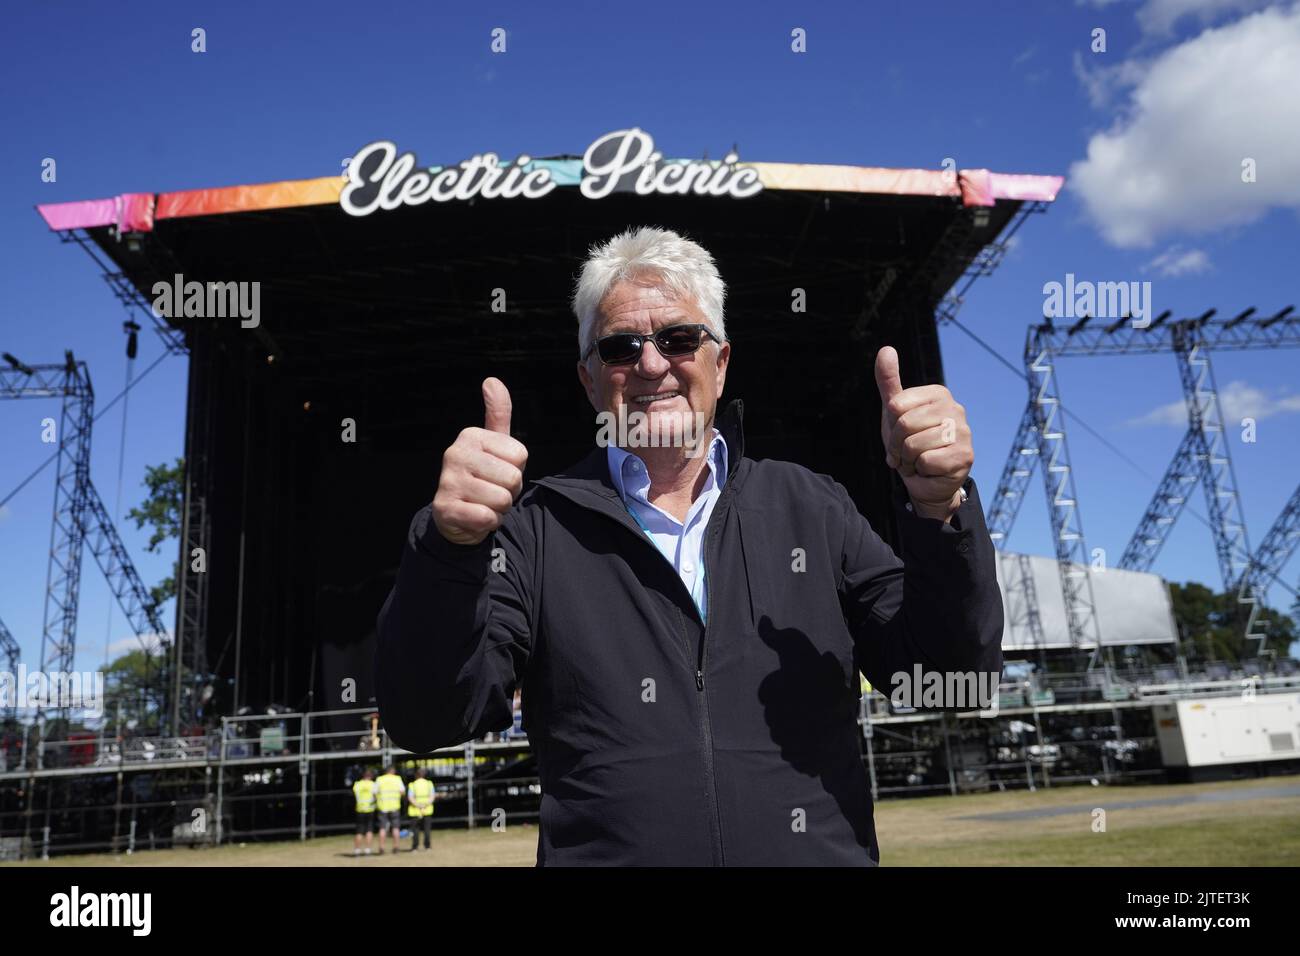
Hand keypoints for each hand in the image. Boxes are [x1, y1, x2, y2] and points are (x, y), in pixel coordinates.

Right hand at [432, 377, 528, 544]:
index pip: (521, 456)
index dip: (516, 469)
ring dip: (499, 508)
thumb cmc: (483, 477)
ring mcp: (447, 481)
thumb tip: (491, 380)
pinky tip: (475, 517)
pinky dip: (488, 523)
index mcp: (470, 436)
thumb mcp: (494, 444)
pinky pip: (487, 518)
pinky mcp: (445, 509)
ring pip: (502, 500)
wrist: (457, 516)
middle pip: (513, 478)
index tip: (497, 472)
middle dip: (509, 491)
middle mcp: (454, 454)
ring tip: (483, 502)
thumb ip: (498, 413)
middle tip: (491, 490)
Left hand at [875, 346, 972, 519]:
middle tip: (905, 452)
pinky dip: (921, 470)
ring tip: (917, 461)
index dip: (891, 425)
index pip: (897, 405)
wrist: (926, 480)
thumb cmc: (909, 442)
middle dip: (896, 445)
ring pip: (914, 445)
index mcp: (938, 394)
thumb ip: (889, 381)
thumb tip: (885, 349)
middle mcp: (955, 409)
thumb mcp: (894, 412)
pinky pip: (927, 461)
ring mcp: (964, 432)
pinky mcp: (965, 456)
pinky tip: (930, 470)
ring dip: (908, 460)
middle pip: (904, 425)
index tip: (899, 433)